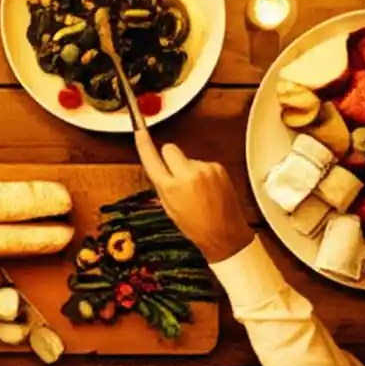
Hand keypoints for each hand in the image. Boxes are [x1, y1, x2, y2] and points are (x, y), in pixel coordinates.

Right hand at [135, 133, 253, 263]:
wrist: (225, 234)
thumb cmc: (196, 227)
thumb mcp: (169, 209)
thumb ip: (162, 186)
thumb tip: (159, 167)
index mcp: (170, 187)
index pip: (151, 158)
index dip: (143, 143)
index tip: (139, 131)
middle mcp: (187, 174)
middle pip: (170, 149)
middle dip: (169, 158)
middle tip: (175, 175)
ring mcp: (204, 169)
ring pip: (187, 158)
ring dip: (189, 168)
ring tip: (197, 190)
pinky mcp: (217, 167)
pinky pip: (202, 163)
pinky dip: (203, 173)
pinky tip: (208, 189)